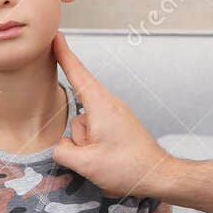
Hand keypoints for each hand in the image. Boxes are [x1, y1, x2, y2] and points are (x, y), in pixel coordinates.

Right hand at [50, 34, 174, 198]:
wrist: (158, 176)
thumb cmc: (130, 167)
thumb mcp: (86, 163)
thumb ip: (63, 151)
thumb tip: (60, 146)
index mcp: (101, 106)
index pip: (77, 73)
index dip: (63, 54)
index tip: (54, 36)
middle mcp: (109, 106)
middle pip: (77, 116)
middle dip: (79, 139)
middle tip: (97, 156)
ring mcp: (115, 117)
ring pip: (85, 129)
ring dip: (88, 147)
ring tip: (108, 160)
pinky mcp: (118, 128)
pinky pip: (96, 135)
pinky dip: (96, 149)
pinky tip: (110, 160)